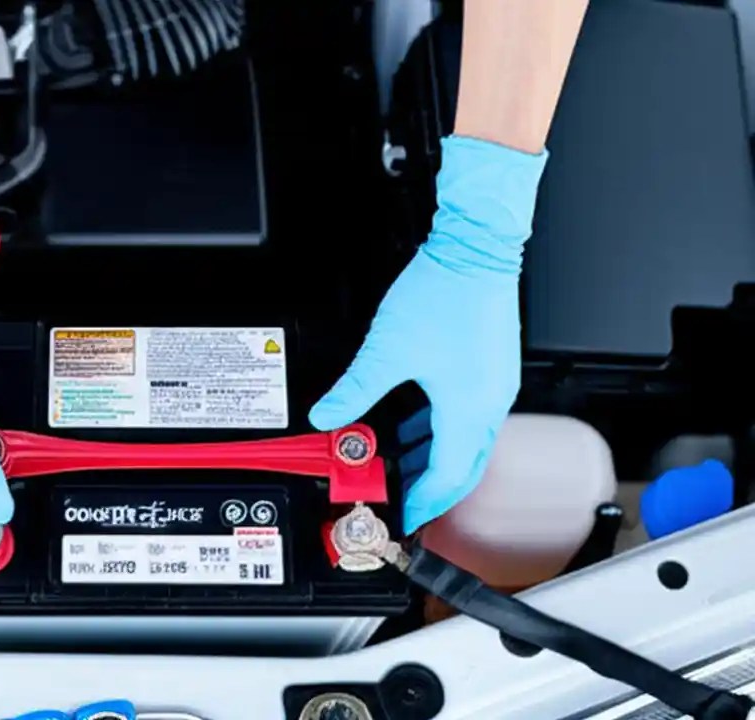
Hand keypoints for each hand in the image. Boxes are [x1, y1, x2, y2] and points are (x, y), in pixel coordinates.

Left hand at [309, 137, 547, 534]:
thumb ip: (354, 389)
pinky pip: (469, 415)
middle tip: (405, 500)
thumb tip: (327, 415)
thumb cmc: (445, 294)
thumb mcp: (385, 351)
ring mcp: (493, 386)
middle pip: (465, 467)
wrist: (476, 249)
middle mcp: (489, 404)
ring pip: (467, 441)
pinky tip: (416, 425)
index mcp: (468, 410)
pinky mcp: (489, 368)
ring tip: (402, 467)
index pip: (448, 478)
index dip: (424, 502)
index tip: (405, 516)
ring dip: (436, 458)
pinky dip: (443, 430)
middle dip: (433, 489)